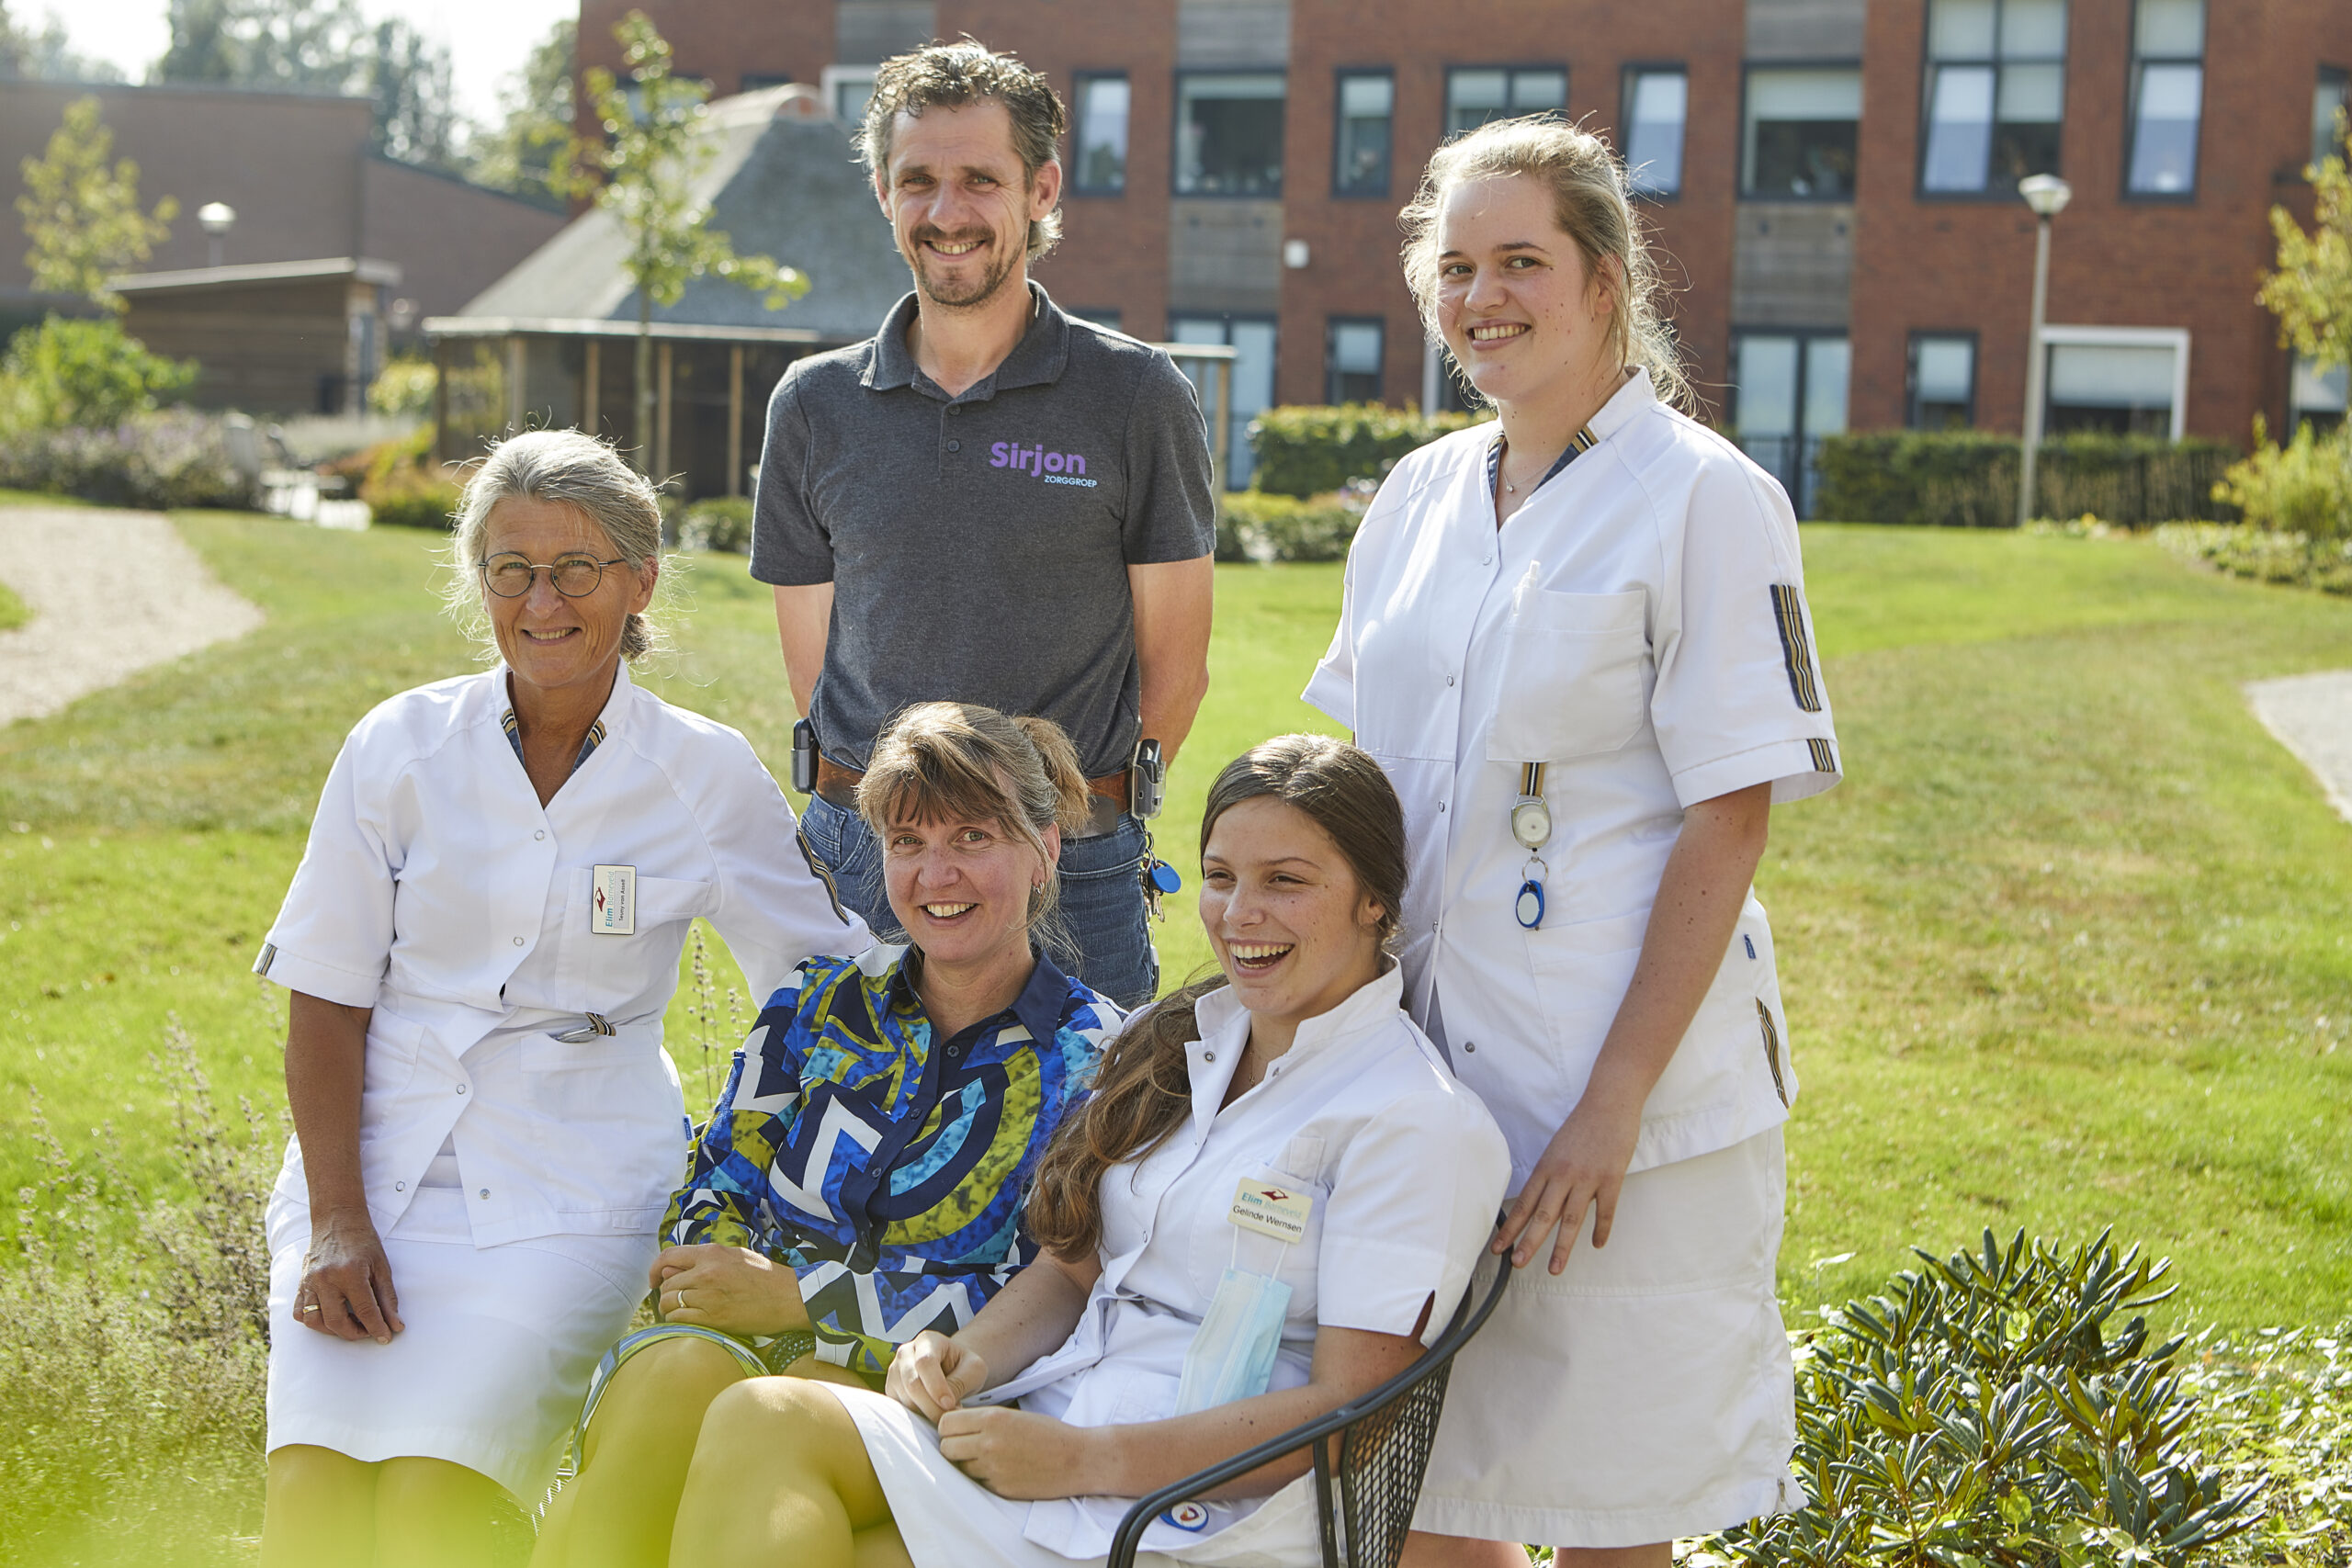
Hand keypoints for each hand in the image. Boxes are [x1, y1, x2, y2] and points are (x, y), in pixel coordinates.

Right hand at [297, 1210, 401, 1342]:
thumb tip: (396, 1325)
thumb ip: (388, 1298)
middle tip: (368, 1331)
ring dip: (333, 1330)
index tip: (386, 1338)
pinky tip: (330, 1316)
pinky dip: (313, 1320)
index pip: (365, 1311)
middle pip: (337, 1321)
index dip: (377, 1328)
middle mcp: (326, 1279)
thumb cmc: (363, 1241)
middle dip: (355, 1333)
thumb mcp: (381, 1266)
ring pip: (315, 1321)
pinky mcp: (300, 1283)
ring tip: (351, 1324)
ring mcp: (309, 1282)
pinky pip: (299, 1312)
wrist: (337, 1219)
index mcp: (350, 1273)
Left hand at [649, 1243, 808, 1335]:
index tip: (655, 1279)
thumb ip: (703, 1260)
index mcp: (712, 1254)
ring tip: (682, 1312)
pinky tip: (688, 1321)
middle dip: (665, 1293)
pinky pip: (680, 1320)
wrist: (790, 1297)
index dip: (655, 1269)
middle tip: (675, 1300)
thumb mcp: (735, 1257)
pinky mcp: (713, 1319)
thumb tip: (670, 1269)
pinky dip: (678, 1321)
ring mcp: (708, 1296)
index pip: (668, 1256)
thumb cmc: (765, 1276)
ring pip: (669, 1303)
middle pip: (666, 1284)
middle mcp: (706, 1273)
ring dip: (670, 1309)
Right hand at [886, 1330, 989, 1422]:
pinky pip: (899, 1408)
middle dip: (931, 1405)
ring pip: (904, 1398)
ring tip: (944, 1414)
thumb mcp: (974, 1369)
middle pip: (911, 1382)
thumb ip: (960, 1382)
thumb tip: (944, 1404)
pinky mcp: (891, 1390)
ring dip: (925, 1412)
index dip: (936, 1386)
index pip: (925, 1362)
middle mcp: (906, 1352)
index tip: (949, 1404)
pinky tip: (931, 1415)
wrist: (952, 1370)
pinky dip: (916, 1416)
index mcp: (928, 1340)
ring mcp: (895, 1371)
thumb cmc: (964, 1367)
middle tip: (948, 1418)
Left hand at [936, 1406, 1110, 1498]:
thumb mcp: (1014, 1415)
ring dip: (967, 1463)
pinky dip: (984, 1477)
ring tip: (987, 1458)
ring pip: (959, 1467)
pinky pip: (978, 1482)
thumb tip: (954, 1423)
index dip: (949, 1427)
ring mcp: (993, 1468)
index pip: (945, 1423)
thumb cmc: (1048, 1433)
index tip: (957, 1429)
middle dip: (953, 1446)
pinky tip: (1002, 1470)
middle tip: (967, 1445)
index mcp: (992, 1419)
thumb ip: (984, 1419)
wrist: (1076, 1459)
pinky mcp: (1000, 1488)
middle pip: (946, 1447)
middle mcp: (988, 1443)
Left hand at [1492, 1091, 1643, 1274]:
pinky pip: (1605, 1210)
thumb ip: (1550, 1177)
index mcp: (1546, 1167)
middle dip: (1529, 1242)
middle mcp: (1563, 1175)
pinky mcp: (1612, 1178)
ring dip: (1563, 1246)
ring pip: (1572, 1219)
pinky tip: (1597, 1245)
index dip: (1510, 1227)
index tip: (1498, 1247)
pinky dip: (1601, 1229)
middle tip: (1517, 1264)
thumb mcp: (1557, 1149)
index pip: (1524, 1204)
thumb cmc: (1582, 1126)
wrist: (1609, 1103)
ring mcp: (1588, 1178)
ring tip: (1555, 1268)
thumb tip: (1541, 1205)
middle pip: (1543, 1215)